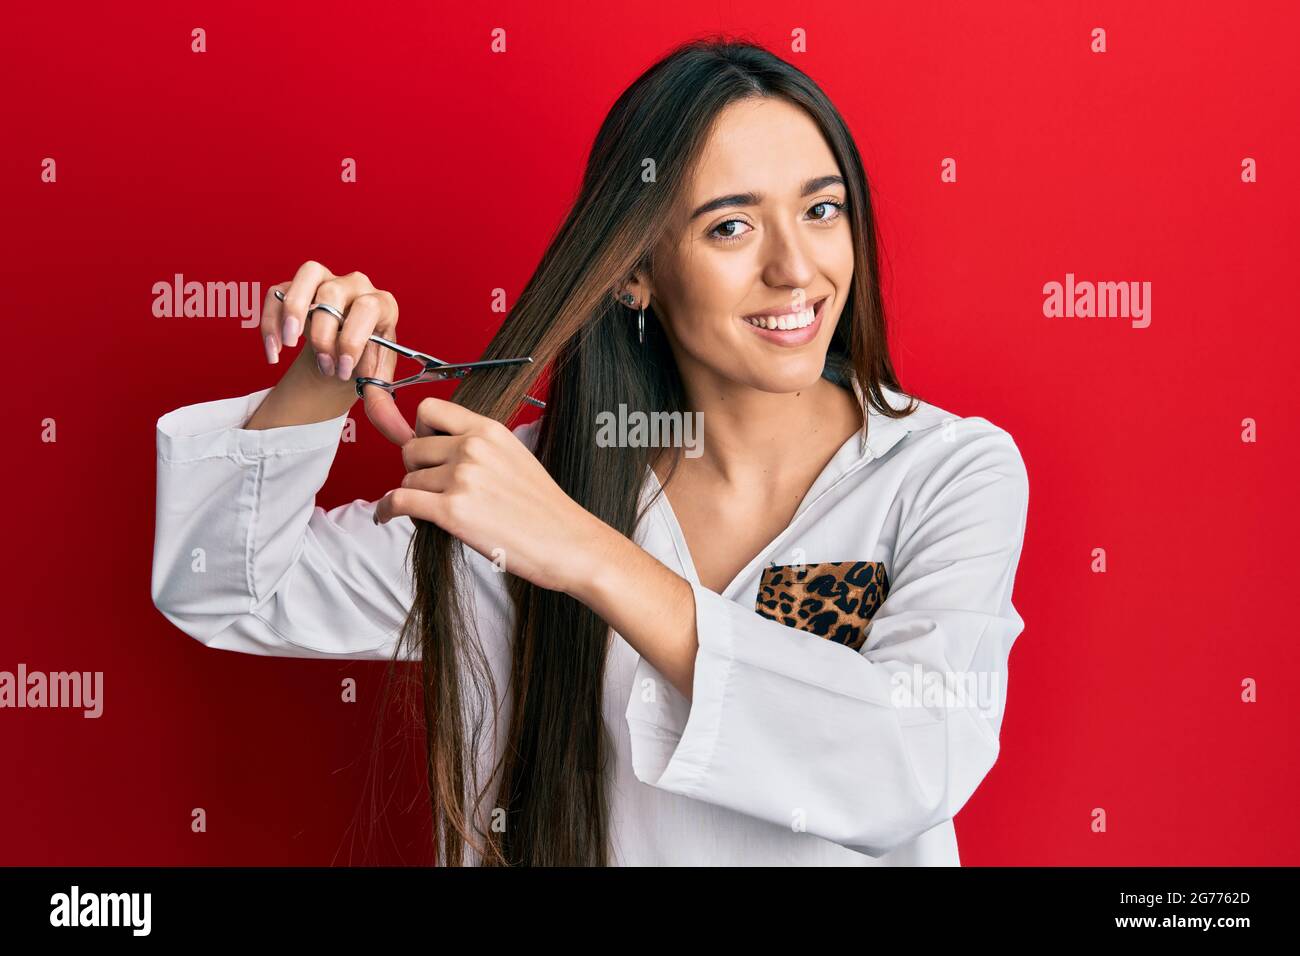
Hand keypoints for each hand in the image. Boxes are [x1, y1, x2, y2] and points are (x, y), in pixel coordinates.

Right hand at [261, 259, 413, 443]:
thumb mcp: (373, 385)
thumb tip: (403, 437)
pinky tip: (274, 351)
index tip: (343, 369)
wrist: (341, 358)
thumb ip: (384, 409)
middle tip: (324, 366)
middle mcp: (357, 286)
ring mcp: (326, 281)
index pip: (369, 308)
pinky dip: (270, 320)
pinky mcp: (297, 287)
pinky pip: (279, 291)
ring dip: (294, 309)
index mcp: (383, 305)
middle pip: (336, 292)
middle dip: (325, 333)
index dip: (353, 338)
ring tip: (289, 344)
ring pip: (309, 275)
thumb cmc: (362, 366)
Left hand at [374, 397, 609, 593]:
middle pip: (411, 448)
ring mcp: (462, 478)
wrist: (569, 543)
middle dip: (415, 470)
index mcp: (489, 430)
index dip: (420, 430)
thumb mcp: (515, 457)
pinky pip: (399, 502)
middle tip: (433, 490)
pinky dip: (386, 510)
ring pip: (407, 479)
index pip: (429, 410)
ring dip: (413, 496)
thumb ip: (478, 447)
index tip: (426, 451)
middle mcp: (473, 448)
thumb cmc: (545, 509)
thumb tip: (436, 450)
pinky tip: (386, 516)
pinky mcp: (452, 511)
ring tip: (432, 512)